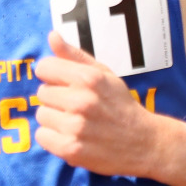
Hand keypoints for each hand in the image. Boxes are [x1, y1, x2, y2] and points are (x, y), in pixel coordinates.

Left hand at [34, 32, 166, 176]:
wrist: (144, 143)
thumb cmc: (120, 106)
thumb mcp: (104, 75)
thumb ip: (75, 55)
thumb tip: (52, 36)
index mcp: (89, 78)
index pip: (44, 67)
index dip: (53, 76)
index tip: (66, 85)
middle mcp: (81, 101)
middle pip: (42, 93)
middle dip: (56, 99)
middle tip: (77, 107)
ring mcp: (76, 127)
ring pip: (41, 115)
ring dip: (55, 120)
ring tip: (76, 123)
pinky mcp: (71, 149)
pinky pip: (42, 137)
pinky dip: (53, 138)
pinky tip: (72, 137)